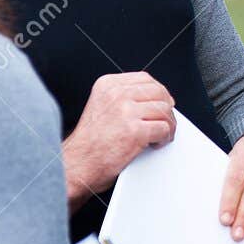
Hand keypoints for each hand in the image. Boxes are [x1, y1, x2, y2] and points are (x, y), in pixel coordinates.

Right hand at [62, 72, 175, 207]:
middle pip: (158, 92)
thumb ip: (124, 97)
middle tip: (165, 121)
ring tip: (161, 135)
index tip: (161, 103)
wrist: (75, 165)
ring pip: (164, 110)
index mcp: (107, 85)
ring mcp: (126, 112)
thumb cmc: (89, 141)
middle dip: (166, 108)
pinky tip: (156, 143)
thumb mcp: (101, 106)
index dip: (158, 92)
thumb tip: (156, 97)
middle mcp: (116, 94)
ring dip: (168, 124)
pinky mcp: (135, 131)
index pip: (145, 79)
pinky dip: (165, 137)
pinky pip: (164, 128)